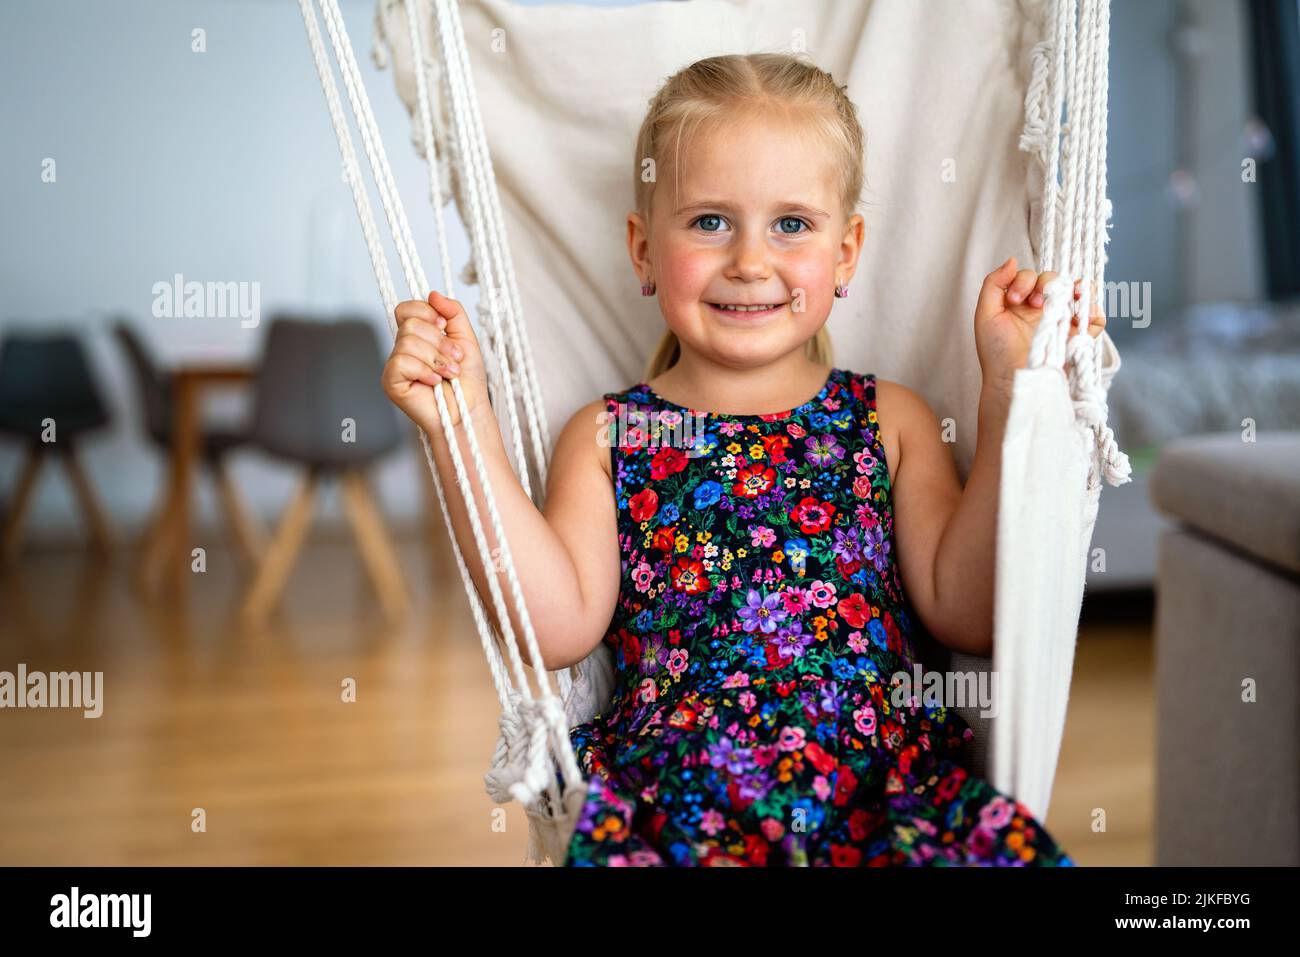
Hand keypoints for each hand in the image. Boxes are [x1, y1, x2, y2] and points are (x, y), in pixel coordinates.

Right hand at [381, 290, 488, 432]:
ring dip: (437, 358)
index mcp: (418, 336)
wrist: (468, 410)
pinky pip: (402, 362)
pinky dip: (425, 371)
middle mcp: (402, 348)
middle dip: (439, 341)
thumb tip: (433, 294)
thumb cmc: (467, 380)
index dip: (427, 313)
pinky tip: (434, 382)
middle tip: (455, 359)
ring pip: (408, 341)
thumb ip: (452, 312)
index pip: (407, 309)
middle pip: (410, 324)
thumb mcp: (466, 338)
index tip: (444, 327)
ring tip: (449, 373)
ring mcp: (395, 365)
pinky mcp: (390, 381)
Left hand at [974, 257, 1105, 390]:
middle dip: (1046, 284)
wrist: (1010, 380)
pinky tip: (1082, 313)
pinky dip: (1095, 312)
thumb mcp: (985, 313)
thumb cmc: (995, 351)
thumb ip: (994, 283)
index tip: (1015, 300)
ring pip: (1080, 293)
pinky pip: (1095, 319)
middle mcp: (1043, 308)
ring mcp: (1061, 322)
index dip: (1025, 280)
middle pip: (1056, 280)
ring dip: (1077, 288)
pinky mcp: (1076, 337)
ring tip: (1071, 295)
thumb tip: (1014, 259)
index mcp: (1022, 301)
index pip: (1032, 276)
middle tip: (1034, 304)